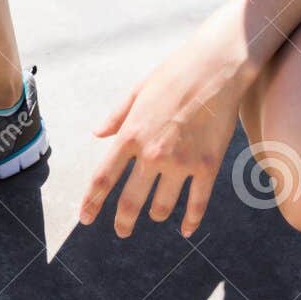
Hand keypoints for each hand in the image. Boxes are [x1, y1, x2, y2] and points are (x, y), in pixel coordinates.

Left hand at [77, 26, 252, 239]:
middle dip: (123, 221)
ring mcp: (181, 162)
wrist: (215, 68)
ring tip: (154, 216)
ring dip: (155, 215)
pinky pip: (197, 203)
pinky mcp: (207, 166)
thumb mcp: (137, 91)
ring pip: (162, 206)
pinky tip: (186, 230)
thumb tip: (97, 134)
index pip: (103, 178)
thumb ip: (116, 116)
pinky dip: (191, 221)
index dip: (91, 202)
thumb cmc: (174, 74)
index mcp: (131, 134)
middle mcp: (152, 153)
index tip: (84, 218)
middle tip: (121, 231)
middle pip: (130, 201)